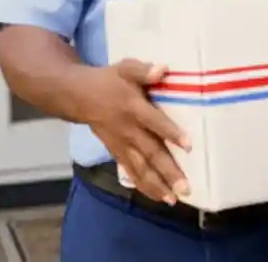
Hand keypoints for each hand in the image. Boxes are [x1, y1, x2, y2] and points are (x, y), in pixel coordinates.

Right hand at [85, 58, 191, 204]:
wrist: (78, 96)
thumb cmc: (109, 80)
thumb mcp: (125, 68)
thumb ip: (143, 70)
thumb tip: (163, 69)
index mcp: (133, 107)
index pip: (154, 122)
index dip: (170, 132)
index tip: (189, 145)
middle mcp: (128, 129)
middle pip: (150, 152)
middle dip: (168, 171)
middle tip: (185, 187)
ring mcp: (122, 144)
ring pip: (140, 168)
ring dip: (157, 185)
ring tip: (173, 199)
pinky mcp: (116, 153)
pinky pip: (131, 172)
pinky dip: (144, 185)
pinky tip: (159, 197)